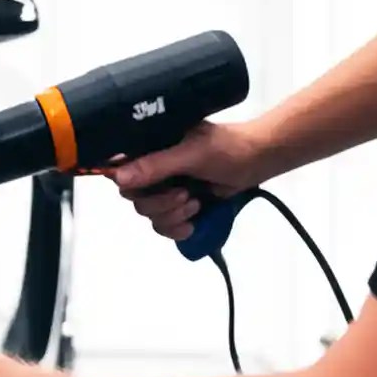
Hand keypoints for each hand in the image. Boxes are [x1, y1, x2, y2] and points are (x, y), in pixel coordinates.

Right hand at [113, 121, 270, 240]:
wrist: (258, 161)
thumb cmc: (227, 148)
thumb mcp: (191, 154)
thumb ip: (155, 165)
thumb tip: (118, 177)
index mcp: (147, 148)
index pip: (118, 169)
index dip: (126, 182)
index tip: (143, 188)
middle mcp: (150, 168)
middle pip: (132, 197)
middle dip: (159, 202)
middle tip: (184, 194)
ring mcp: (163, 188)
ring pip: (148, 214)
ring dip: (172, 215)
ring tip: (196, 202)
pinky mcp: (176, 206)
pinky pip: (162, 226)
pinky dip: (177, 228)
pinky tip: (193, 221)